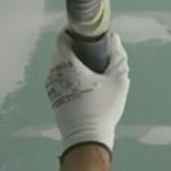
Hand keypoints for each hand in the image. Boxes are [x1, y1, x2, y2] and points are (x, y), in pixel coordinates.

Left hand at [46, 27, 128, 150]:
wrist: (87, 138)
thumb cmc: (103, 108)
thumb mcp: (118, 80)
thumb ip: (117, 55)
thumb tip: (114, 38)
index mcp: (67, 64)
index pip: (62, 37)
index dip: (74, 31)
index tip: (88, 33)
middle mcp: (55, 72)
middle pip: (59, 49)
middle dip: (73, 45)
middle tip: (91, 48)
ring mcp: (51, 86)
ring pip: (58, 63)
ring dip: (70, 59)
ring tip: (88, 65)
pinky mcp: (53, 97)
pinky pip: (58, 77)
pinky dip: (67, 73)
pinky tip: (82, 80)